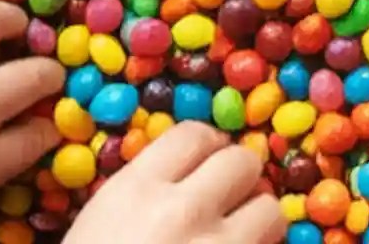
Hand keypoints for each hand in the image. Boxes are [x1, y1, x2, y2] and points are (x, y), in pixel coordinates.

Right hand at [65, 121, 284, 243]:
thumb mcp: (96, 230)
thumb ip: (139, 198)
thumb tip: (185, 177)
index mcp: (137, 191)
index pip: (193, 135)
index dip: (207, 147)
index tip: (208, 161)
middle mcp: (185, 210)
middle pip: (242, 162)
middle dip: (238, 181)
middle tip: (227, 203)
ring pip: (271, 211)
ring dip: (259, 225)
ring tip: (238, 243)